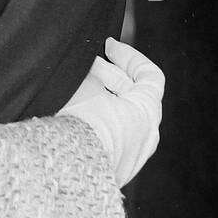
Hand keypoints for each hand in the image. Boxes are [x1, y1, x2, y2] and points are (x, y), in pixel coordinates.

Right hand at [60, 37, 163, 186]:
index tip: (107, 46)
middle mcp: (147, 136)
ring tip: (76, 89)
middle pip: (134, 95)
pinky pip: (112, 138)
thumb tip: (93, 70)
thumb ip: (94, 72)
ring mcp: (133, 157)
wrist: (66, 171)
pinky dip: (99, 120)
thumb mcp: (85, 84)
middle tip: (84, 65)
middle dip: (109, 75)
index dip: (129, 56)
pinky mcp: (115, 171)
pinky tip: (74, 114)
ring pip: (122, 117)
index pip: (151, 76)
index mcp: (148, 112)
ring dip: (103, 98)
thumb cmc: (79, 123)